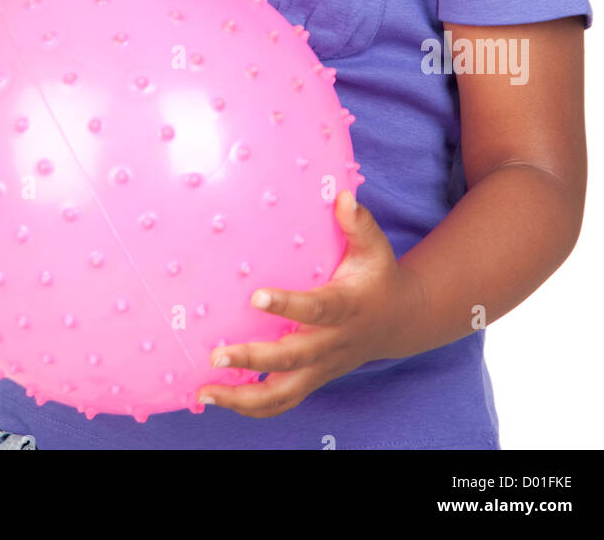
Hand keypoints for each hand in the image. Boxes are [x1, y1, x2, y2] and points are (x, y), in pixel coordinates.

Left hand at [195, 190, 423, 416]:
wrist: (398, 321)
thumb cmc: (378, 276)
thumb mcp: (375, 248)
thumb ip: (358, 223)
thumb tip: (342, 196)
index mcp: (346, 309)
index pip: (316, 309)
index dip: (288, 305)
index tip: (256, 297)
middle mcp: (332, 344)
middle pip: (292, 359)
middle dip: (254, 360)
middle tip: (216, 355)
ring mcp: (322, 367)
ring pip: (284, 395)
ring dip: (244, 399)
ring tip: (204, 392)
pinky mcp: (312, 379)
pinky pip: (281, 401)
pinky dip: (250, 406)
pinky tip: (215, 397)